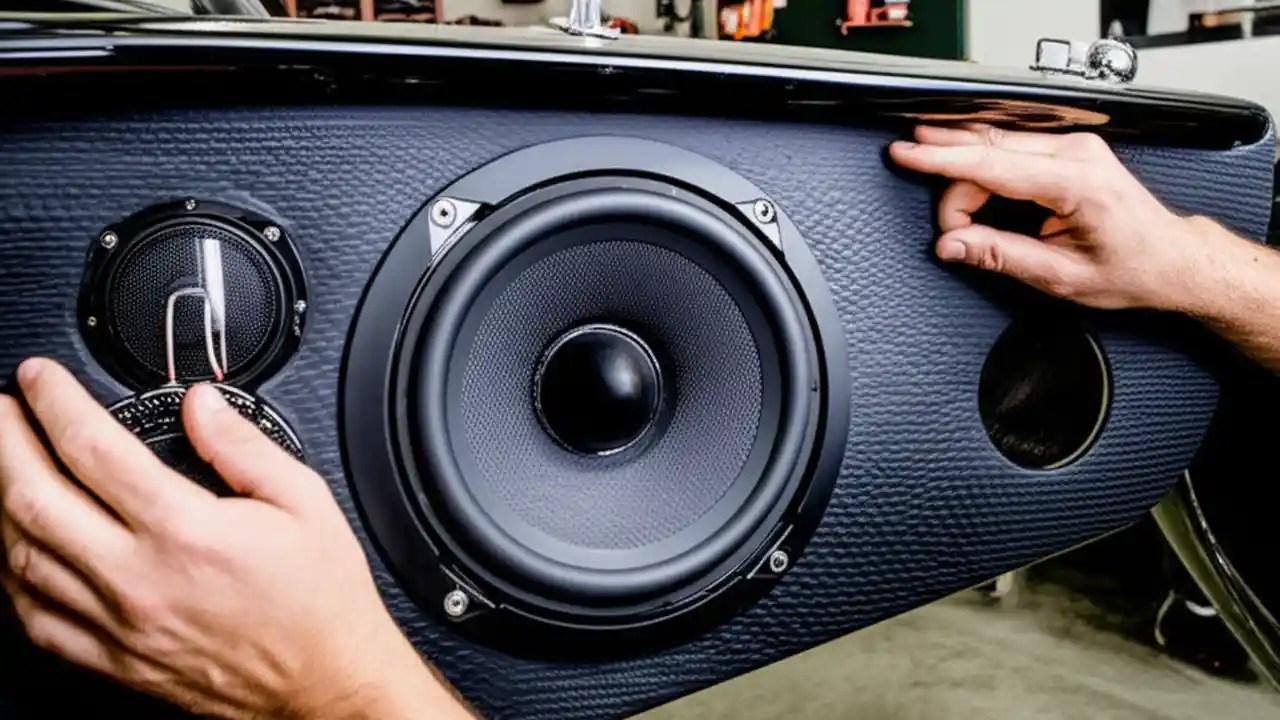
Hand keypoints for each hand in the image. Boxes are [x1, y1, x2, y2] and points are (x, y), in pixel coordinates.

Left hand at [0, 359, 471, 719]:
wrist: (326, 683)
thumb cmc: (320, 600)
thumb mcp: (305, 502)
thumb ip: (245, 447)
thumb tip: (202, 404)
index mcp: (187, 531)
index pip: (93, 449)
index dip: (53, 402)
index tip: (39, 379)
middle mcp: (140, 579)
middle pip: (35, 497)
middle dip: (6, 441)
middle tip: (2, 411)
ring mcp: (119, 625)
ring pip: (21, 556)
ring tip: (4, 464)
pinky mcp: (113, 661)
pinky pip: (33, 616)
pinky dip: (11, 573)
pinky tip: (15, 545)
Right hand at [889, 124, 1232, 311]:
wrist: (1172, 258)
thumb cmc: (1131, 270)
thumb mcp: (1060, 277)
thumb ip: (1001, 256)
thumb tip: (952, 244)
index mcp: (1076, 184)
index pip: (992, 164)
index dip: (941, 159)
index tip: (905, 154)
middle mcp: (1076, 153)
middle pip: (986, 152)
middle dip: (953, 187)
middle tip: (949, 229)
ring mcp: (1073, 144)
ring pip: (994, 146)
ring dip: (966, 178)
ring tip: (962, 218)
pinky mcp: (1067, 147)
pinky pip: (1009, 147)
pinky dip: (983, 168)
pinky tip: (973, 186)